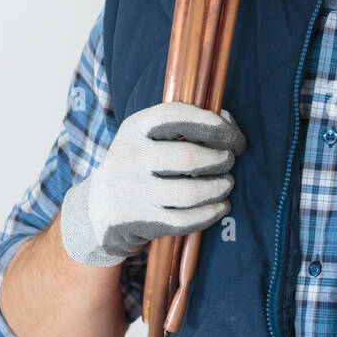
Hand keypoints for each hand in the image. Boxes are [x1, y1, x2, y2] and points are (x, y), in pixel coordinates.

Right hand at [60, 101, 244, 266]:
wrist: (102, 206)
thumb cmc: (141, 163)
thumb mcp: (150, 136)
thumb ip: (187, 124)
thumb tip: (228, 122)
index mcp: (135, 127)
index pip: (176, 116)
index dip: (213, 124)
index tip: (233, 137)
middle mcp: (131, 157)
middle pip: (188, 158)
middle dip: (220, 159)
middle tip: (228, 161)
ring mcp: (135, 191)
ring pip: (190, 193)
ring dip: (219, 188)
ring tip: (226, 184)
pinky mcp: (143, 221)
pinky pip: (186, 220)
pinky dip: (211, 213)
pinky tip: (221, 206)